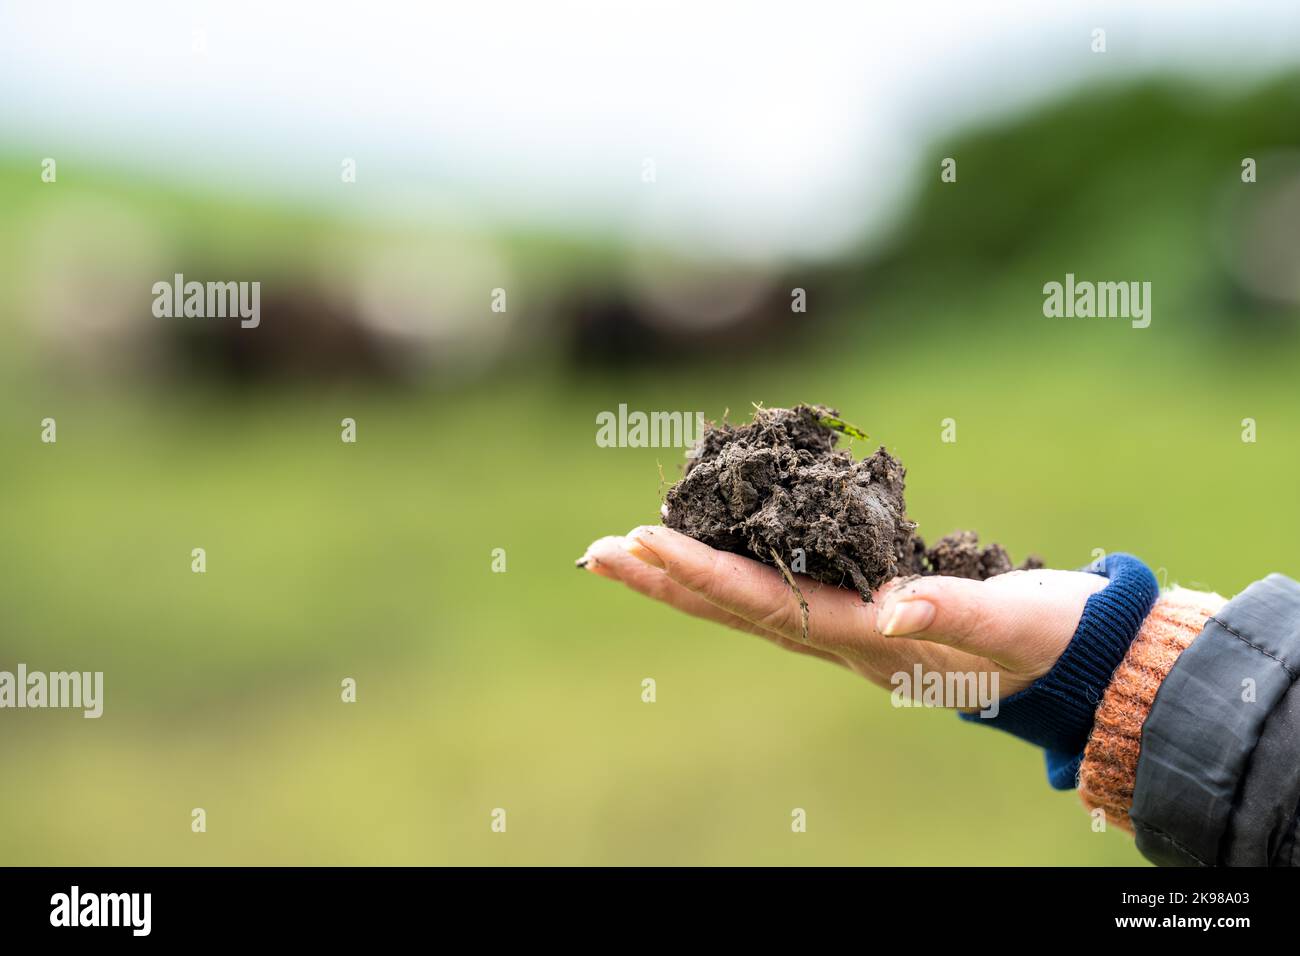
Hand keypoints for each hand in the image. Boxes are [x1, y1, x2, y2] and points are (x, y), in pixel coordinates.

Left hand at [579, 526, 1106, 702]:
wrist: (1078, 662)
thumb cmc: (1052, 640)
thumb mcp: (1010, 624)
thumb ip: (953, 613)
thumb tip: (890, 611)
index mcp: (865, 639)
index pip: (764, 602)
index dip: (700, 573)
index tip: (641, 541)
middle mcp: (840, 637)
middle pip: (734, 607)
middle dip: (665, 579)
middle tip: (598, 551)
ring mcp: (846, 627)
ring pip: (748, 599)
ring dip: (686, 575)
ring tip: (629, 549)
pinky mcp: (861, 607)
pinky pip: (780, 584)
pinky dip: (734, 563)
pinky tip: (711, 543)